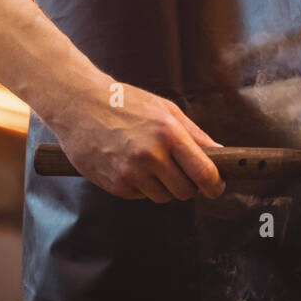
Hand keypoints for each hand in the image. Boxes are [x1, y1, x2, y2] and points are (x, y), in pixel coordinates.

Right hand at [56, 84, 225, 203]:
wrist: (79, 105)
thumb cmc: (125, 103)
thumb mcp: (165, 109)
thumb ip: (195, 134)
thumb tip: (221, 154)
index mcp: (168, 133)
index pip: (204, 173)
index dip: (215, 185)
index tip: (216, 186)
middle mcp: (151, 155)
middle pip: (186, 191)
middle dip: (188, 185)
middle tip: (180, 170)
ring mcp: (131, 173)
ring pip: (164, 198)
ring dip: (164, 187)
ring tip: (151, 163)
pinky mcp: (115, 185)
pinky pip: (141, 196)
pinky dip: (142, 186)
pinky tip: (131, 165)